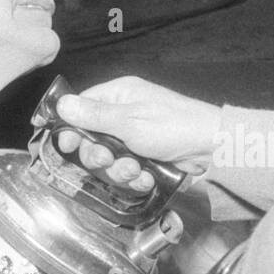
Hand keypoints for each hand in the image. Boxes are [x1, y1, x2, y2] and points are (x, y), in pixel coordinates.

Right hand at [54, 76, 221, 191]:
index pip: (81, 108)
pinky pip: (128, 171)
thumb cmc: (173, 126)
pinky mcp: (147, 158)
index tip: (67, 145)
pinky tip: (147, 178)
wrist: (212, 148)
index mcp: (118, 95)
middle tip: (110, 159)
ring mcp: (135, 138)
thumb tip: (61, 103)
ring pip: (110, 160)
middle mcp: (124, 115)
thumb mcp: (129, 121)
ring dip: (120, 170)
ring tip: (136, 170)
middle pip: (92, 139)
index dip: (71, 128)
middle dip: (99, 156)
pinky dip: (136, 178)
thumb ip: (94, 116)